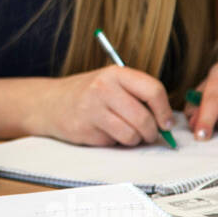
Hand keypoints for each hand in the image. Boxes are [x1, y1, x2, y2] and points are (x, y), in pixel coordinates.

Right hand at [38, 65, 173, 146]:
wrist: (50, 103)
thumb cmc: (89, 94)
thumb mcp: (112, 83)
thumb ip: (138, 95)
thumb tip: (167, 122)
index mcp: (116, 73)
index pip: (153, 90)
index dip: (165, 111)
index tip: (167, 123)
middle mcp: (104, 88)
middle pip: (144, 118)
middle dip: (151, 132)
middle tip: (149, 135)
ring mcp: (92, 108)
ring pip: (131, 135)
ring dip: (134, 140)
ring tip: (126, 133)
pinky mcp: (85, 129)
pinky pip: (113, 143)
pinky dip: (115, 142)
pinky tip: (105, 132)